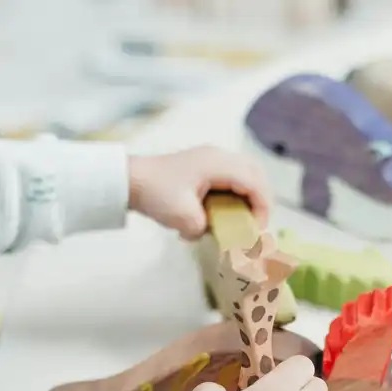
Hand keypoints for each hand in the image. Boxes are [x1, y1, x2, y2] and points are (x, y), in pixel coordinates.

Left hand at [128, 145, 270, 238]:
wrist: (128, 180)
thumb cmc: (155, 193)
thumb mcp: (184, 218)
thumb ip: (207, 228)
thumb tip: (214, 233)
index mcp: (217, 164)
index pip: (255, 183)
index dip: (263, 208)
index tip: (257, 231)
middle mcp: (219, 156)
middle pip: (257, 175)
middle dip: (262, 202)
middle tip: (255, 226)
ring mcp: (212, 159)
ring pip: (246, 175)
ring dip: (250, 197)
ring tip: (242, 221)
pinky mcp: (204, 166)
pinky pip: (232, 177)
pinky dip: (236, 195)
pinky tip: (226, 212)